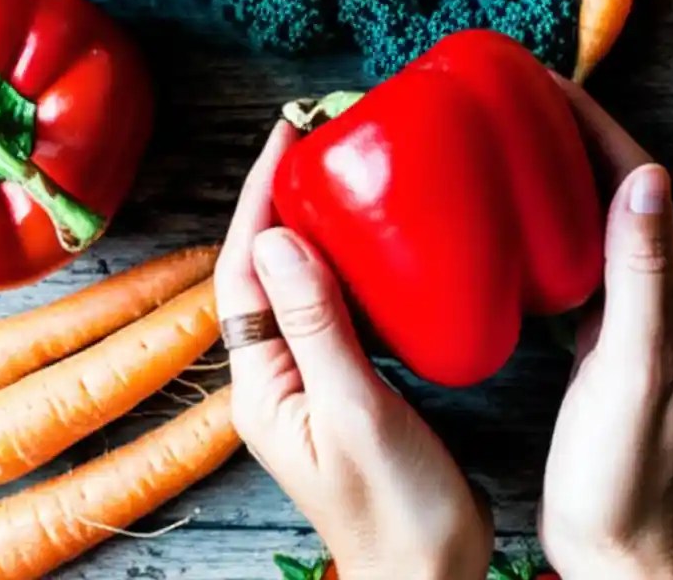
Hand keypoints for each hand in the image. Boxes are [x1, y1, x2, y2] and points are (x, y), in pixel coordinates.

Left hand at [215, 122, 493, 579]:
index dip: (261, 197)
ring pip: (301, 283)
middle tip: (321, 138)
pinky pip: (339, 309)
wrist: (428, 574)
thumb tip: (277, 237)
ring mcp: (313, 380)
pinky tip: (383, 244)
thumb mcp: (356, 412)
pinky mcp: (350, 385)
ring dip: (317, 225)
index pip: (243, 271)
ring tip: (347, 171)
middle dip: (284, 198)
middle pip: (265, 268)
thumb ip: (317, 327)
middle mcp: (277, 376)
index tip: (290, 136)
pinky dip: (353, 266)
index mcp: (262, 384)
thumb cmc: (396, 510)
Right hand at [540, 79, 672, 579]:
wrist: (619, 547)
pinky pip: (571, 265)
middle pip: (613, 188)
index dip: (591, 120)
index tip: (540, 78)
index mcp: (672, 288)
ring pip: (590, 222)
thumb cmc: (626, 473)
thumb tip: (647, 177)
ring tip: (503, 143)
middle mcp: (657, 292)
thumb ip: (645, 277)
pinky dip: (540, 231)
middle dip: (568, 134)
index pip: (635, 177)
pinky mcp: (597, 344)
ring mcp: (627, 318)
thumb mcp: (636, 369)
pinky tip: (504, 232)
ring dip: (553, 176)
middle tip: (511, 98)